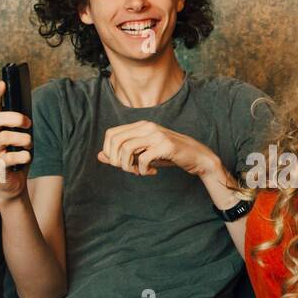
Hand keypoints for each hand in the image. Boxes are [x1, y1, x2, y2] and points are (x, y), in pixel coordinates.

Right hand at [0, 80, 33, 201]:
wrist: (14, 182)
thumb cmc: (19, 155)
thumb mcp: (22, 137)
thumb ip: (21, 126)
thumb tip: (27, 113)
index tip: (3, 83)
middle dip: (13, 117)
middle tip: (28, 123)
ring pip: (2, 138)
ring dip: (21, 139)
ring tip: (29, 144)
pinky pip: (6, 159)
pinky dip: (20, 157)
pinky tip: (26, 157)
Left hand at [97, 121, 215, 176]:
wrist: (197, 156)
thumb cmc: (169, 155)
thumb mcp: (144, 153)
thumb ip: (123, 153)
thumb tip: (100, 156)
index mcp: (140, 125)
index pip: (111, 134)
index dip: (109, 151)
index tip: (120, 163)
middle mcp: (147, 126)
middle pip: (116, 141)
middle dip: (117, 160)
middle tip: (129, 169)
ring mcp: (156, 135)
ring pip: (126, 149)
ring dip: (128, 166)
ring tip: (138, 172)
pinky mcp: (166, 146)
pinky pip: (144, 159)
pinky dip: (144, 170)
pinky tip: (152, 172)